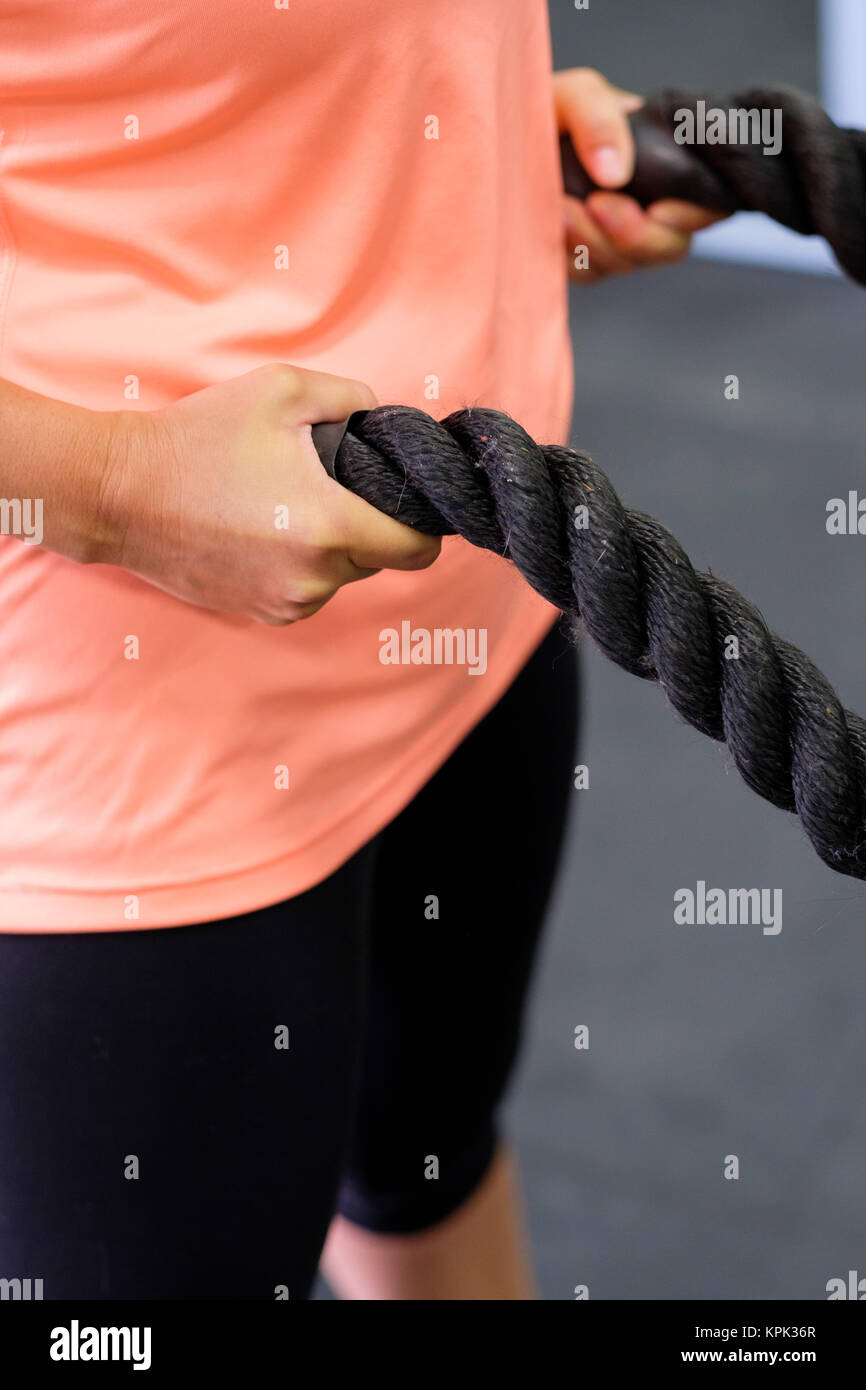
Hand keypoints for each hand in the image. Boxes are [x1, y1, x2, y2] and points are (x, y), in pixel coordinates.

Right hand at [99, 362, 439, 623]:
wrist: (120, 494)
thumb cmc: (198, 438)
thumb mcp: (282, 389)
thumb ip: (351, 399)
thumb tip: (383, 423)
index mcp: (329, 527)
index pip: (418, 550)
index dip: (424, 525)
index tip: (409, 503)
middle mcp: (314, 578)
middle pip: (381, 560)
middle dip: (370, 526)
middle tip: (329, 487)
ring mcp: (286, 603)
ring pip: (343, 577)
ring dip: (332, 547)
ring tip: (285, 506)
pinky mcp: (260, 614)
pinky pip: (307, 591)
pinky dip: (300, 566)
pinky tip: (263, 531)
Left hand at [553, 67, 727, 284]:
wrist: (502, 136)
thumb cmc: (549, 111)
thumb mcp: (575, 95)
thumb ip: (600, 118)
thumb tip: (615, 175)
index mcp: (667, 166)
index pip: (709, 204)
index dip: (693, 215)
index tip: (659, 208)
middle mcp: (650, 206)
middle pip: (671, 248)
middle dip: (637, 236)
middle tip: (599, 205)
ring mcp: (617, 238)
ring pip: (627, 264)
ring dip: (597, 244)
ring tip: (563, 207)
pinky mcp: (583, 260)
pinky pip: (589, 275)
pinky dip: (572, 256)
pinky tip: (552, 222)